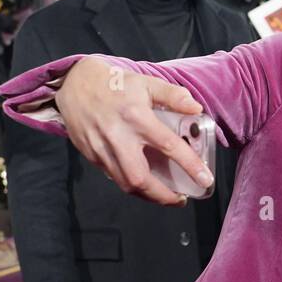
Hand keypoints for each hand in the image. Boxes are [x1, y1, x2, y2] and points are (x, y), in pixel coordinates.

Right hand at [53, 56, 213, 205]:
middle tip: (180, 198)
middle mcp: (118, 137)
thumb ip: (174, 96)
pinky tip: (143, 183)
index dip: (190, 166)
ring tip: (164, 195)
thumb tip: (197, 109)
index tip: (205, 180)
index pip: (169, 145)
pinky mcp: (91, 154)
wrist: (75, 83)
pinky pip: (112, 176)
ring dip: (147, 195)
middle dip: (163, 195)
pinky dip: (129, 184)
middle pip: (140, 178)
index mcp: (137, 118)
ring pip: (124, 183)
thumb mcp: (147, 82)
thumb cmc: (115, 83)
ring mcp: (101, 148)